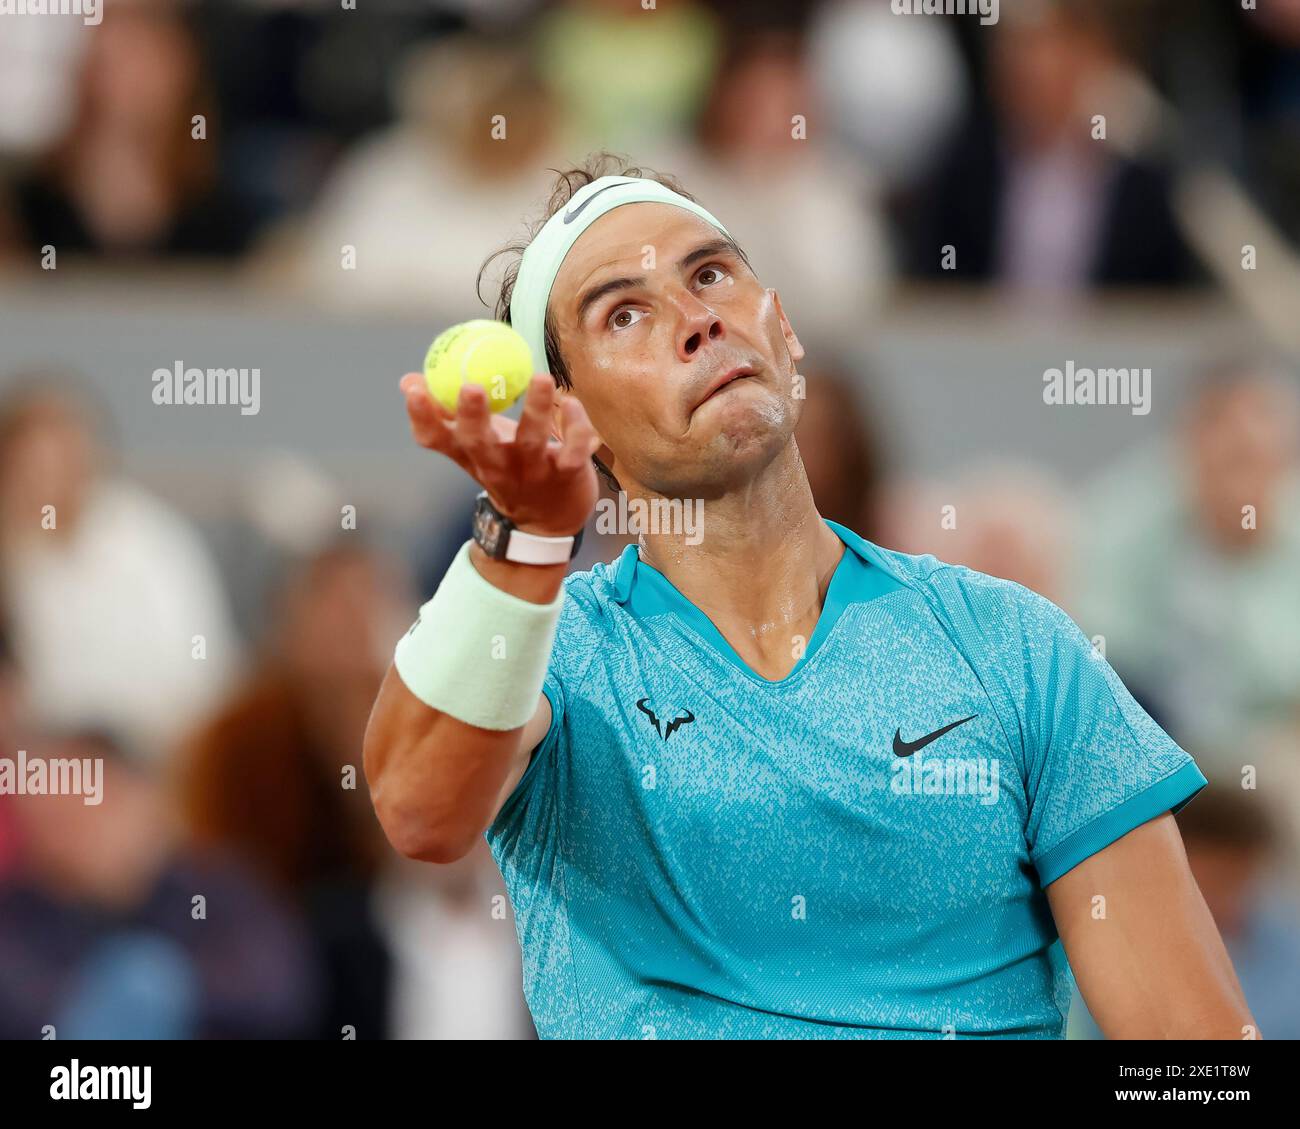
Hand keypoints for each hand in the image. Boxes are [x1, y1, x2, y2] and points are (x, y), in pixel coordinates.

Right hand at [400, 372, 600, 537]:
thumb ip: (445, 416)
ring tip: (540, 378)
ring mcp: (532, 471)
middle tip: (469, 387)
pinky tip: (572, 403)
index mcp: (471, 455)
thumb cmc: (507, 469)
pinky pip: (573, 448)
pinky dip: (576, 426)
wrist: (548, 522)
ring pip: (532, 442)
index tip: (414, 389)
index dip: (423, 416)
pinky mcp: (567, 474)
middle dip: (472, 417)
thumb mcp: (473, 447)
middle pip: (479, 443)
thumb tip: (409, 381)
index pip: (437, 439)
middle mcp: (497, 465)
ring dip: (536, 410)